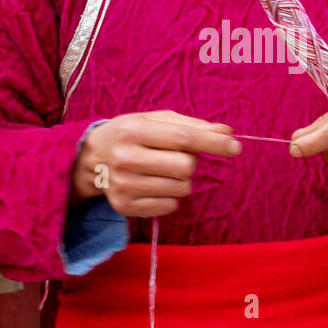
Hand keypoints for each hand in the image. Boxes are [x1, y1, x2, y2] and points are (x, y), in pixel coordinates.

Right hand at [71, 110, 240, 216]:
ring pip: (181, 188)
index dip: (213, 143)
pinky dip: (169, 195)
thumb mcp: (155, 120)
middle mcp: (125, 159)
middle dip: (189, 161)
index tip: (236, 147)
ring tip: (160, 170)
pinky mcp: (125, 207)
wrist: (91, 158)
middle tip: (172, 156)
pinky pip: (170, 205)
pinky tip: (152, 184)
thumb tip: (227, 133)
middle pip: (186, 166)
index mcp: (133, 130)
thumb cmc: (131, 134)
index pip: (182, 138)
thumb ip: (192, 125)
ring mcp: (124, 186)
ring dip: (180, 179)